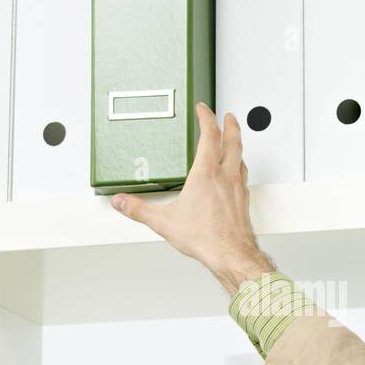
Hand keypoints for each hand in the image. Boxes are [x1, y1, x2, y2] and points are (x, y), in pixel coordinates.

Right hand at [110, 103, 274, 293]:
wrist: (231, 255)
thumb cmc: (206, 238)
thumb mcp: (164, 222)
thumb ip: (139, 209)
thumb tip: (121, 202)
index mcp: (206, 173)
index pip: (210, 135)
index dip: (207, 117)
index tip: (204, 109)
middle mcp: (225, 176)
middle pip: (233, 141)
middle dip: (230, 125)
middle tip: (229, 116)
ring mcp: (237, 188)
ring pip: (241, 157)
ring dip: (237, 145)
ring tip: (233, 142)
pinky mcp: (243, 201)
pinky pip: (243, 176)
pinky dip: (239, 167)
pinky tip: (235, 174)